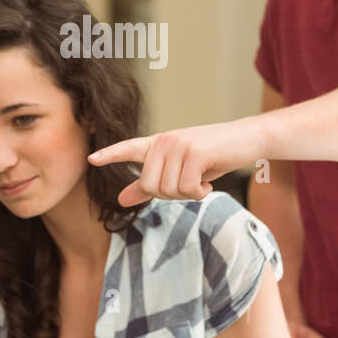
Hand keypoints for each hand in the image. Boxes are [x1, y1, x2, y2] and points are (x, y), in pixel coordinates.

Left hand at [88, 120, 262, 206]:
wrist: (246, 139)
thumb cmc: (213, 156)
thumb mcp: (179, 170)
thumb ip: (149, 184)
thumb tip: (121, 199)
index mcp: (158, 144)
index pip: (129, 148)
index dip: (110, 155)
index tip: (91, 159)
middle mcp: (164, 141)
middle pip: (150, 186)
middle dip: (170, 194)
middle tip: (189, 185)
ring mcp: (178, 145)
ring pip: (168, 190)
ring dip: (188, 194)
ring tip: (200, 180)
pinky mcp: (194, 153)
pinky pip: (187, 189)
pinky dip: (199, 193)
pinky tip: (208, 181)